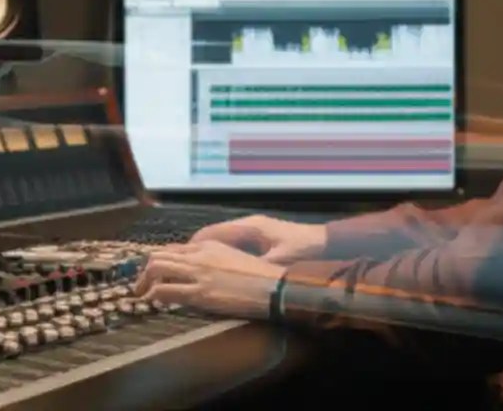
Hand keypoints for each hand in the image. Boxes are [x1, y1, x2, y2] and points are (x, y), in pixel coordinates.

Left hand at [135, 240, 284, 318]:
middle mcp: (199, 255)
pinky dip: (153, 295)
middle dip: (145, 271)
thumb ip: (212, 259)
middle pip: (159, 255)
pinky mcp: (200, 293)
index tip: (153, 274)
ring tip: (141, 294)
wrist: (273, 287)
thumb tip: (196, 270)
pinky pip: (166, 291)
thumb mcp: (232, 258)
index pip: (173, 249)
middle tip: (140, 285)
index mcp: (208, 245)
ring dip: (143, 282)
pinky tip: (152, 302)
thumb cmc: (258, 276)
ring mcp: (198, 273)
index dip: (158, 261)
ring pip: (156, 268)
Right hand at [189, 214, 327, 263]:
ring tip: (192, 269)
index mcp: (249, 227)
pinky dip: (220, 253)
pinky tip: (216, 268)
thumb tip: (233, 278)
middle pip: (212, 235)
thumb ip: (256, 267)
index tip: (176, 261)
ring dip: (206, 252)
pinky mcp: (259, 237)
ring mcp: (253, 230)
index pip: (211, 233)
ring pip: (221, 239)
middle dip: (194, 249)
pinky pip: (232, 243)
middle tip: (178, 266)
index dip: (192, 247)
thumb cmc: (304, 249)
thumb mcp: (279, 261)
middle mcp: (247, 225)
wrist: (326, 242)